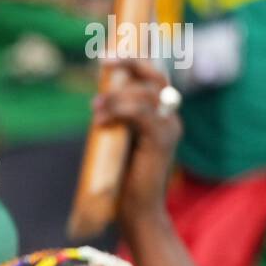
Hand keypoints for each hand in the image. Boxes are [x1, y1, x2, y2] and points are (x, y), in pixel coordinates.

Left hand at [92, 58, 180, 229]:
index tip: (109, 53)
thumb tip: (98, 98)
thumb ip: (117, 118)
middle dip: (132, 62)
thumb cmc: (123, 178)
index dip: (137, 59)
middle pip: (157, 76)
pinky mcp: (162, 141)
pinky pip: (142, 115)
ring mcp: (169, 129)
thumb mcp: (118, 140)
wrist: (136, 211)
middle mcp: (170, 119)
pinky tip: (100, 119)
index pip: (156, 77)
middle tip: (104, 61)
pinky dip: (119, 111)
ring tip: (94, 105)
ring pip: (147, 94)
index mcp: (161, 116)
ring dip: (117, 95)